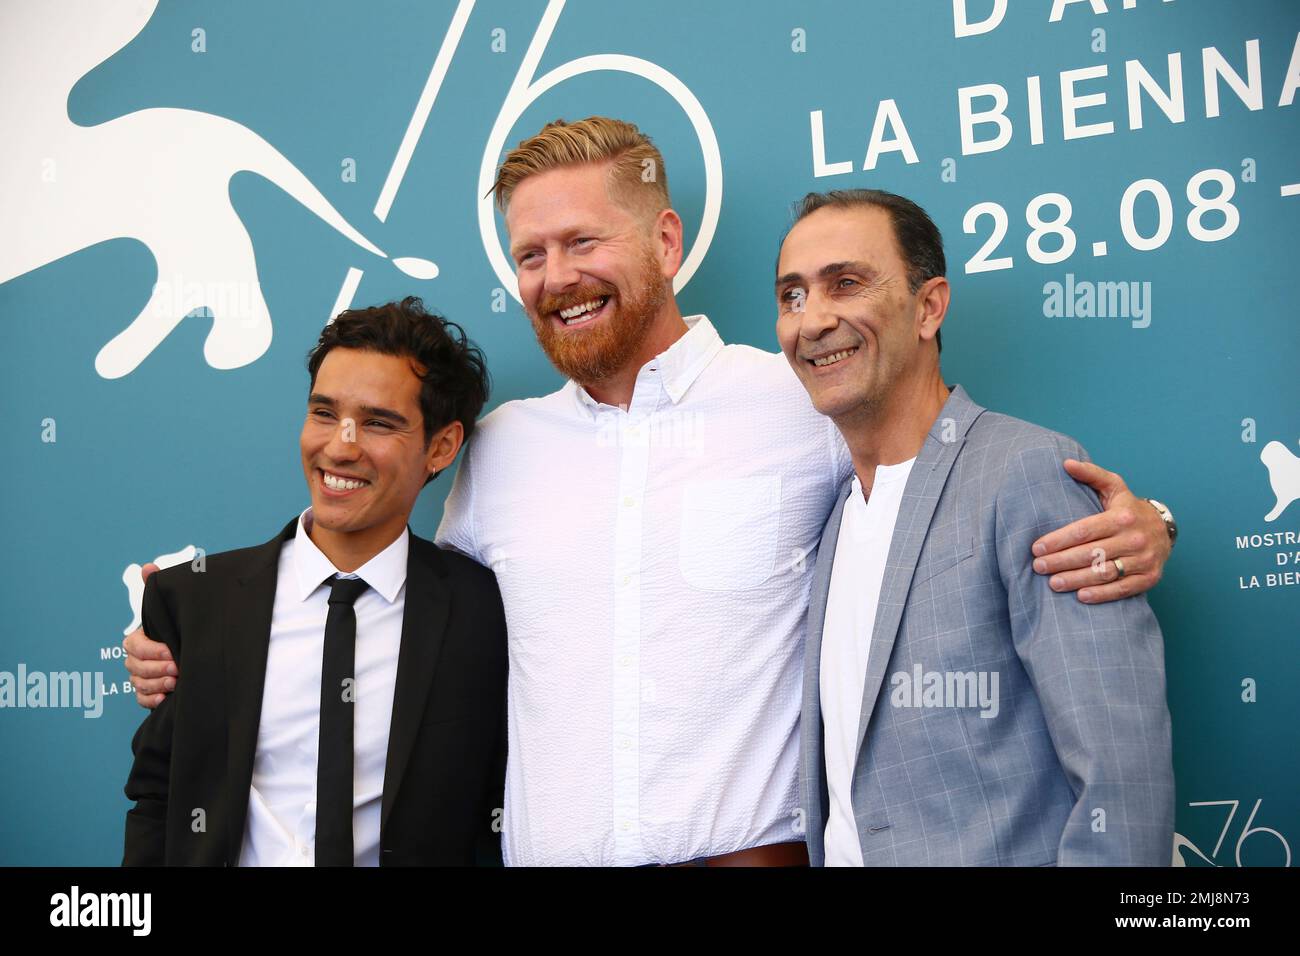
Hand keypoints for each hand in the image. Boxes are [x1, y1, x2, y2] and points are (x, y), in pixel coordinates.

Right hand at [124, 563, 176, 707]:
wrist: (197, 650)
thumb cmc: (180, 627)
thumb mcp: (171, 609)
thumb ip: (156, 590)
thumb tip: (147, 568)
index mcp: (139, 639)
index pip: (135, 645)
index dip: (152, 650)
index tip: (172, 651)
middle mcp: (136, 659)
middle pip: (136, 667)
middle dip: (157, 668)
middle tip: (178, 668)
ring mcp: (140, 677)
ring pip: (139, 683)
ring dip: (157, 684)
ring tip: (176, 681)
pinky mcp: (148, 693)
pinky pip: (142, 700)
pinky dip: (152, 700)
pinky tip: (166, 698)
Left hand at [1030, 459, 1170, 603]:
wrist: (1165, 529)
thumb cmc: (1128, 509)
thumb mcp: (1114, 487)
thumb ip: (1090, 475)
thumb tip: (1066, 463)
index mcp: (1122, 517)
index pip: (1083, 530)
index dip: (1058, 540)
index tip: (1036, 548)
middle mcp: (1134, 538)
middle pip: (1091, 553)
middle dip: (1061, 561)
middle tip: (1038, 567)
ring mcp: (1143, 560)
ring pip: (1104, 573)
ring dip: (1076, 580)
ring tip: (1053, 583)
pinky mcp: (1149, 578)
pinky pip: (1122, 589)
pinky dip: (1101, 594)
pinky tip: (1081, 596)